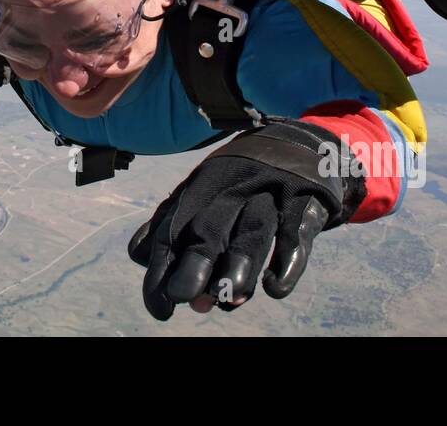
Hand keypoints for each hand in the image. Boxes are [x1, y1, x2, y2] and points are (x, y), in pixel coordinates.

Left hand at [127, 121, 361, 320]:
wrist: (298, 139)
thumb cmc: (239, 179)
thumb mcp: (202, 190)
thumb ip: (172, 223)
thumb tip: (140, 257)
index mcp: (201, 186)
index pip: (174, 229)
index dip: (163, 268)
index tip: (161, 307)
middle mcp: (232, 186)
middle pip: (209, 227)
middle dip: (194, 263)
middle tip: (183, 296)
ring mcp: (270, 191)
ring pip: (252, 230)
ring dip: (238, 265)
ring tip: (229, 298)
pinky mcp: (305, 200)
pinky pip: (297, 232)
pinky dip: (287, 262)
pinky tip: (274, 288)